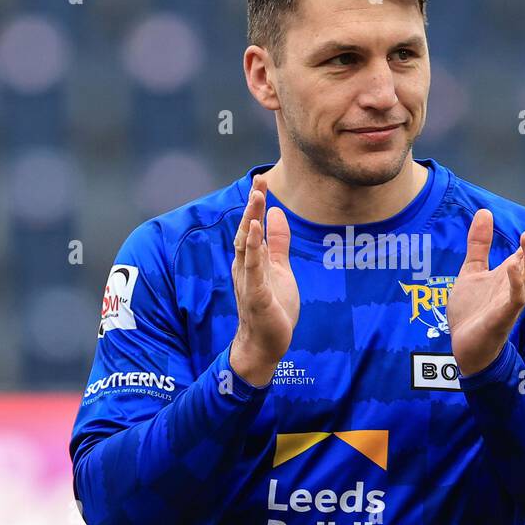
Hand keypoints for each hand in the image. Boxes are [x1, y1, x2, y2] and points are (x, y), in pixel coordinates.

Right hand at [229, 174, 298, 385]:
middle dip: (252, 206)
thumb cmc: (272, 308)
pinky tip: (255, 230)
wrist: (266, 344)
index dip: (256, 204)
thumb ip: (278, 243)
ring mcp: (248, 280)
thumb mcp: (279, 268)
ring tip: (256, 198)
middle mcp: (245, 267)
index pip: (252, 226)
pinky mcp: (255, 295)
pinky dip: (253, 248)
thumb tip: (277, 213)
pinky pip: (253, 268)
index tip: (261, 180)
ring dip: (250, 220)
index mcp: (251, 260)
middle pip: (246, 231)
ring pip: (247, 246)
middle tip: (258, 181)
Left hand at [447, 205, 524, 375]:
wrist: (462, 346)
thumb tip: (485, 211)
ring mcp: (512, 302)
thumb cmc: (471, 312)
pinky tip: (511, 266)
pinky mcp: (504, 317)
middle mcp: (517, 286)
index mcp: (512, 274)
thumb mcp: (472, 271)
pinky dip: (516, 282)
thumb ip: (479, 244)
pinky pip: (517, 299)